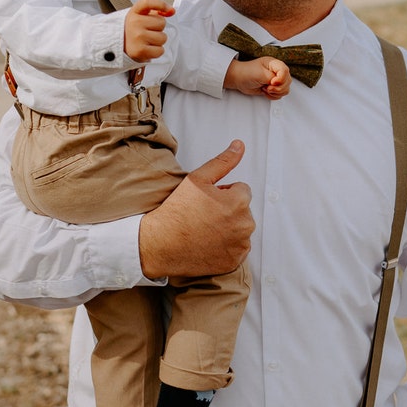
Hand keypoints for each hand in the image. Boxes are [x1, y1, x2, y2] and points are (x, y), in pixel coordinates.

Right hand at [125, 0, 173, 61]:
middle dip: (158, 28)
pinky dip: (156, 51)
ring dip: (158, 41)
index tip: (170, 10)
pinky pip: (160, 50)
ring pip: (163, 38)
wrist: (120, 46)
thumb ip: (157, 10)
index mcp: (134, 12)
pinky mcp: (140, 51)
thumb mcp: (141, 16)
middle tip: (147, 31)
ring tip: (147, 40)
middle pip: (162, 22)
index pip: (148, 2)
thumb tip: (172, 11)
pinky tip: (147, 48)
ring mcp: (137, 36)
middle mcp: (134, 22)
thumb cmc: (135, 29)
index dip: (161, 4)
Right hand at [139, 141, 253, 278]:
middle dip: (228, 210)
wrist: (160, 244)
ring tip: (204, 230)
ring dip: (229, 228)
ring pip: (240, 229)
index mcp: (240, 201)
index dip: (223, 193)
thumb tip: (239, 145)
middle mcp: (246, 224)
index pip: (241, 190)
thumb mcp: (197, 179)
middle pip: (243, 210)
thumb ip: (223, 161)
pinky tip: (208, 244)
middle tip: (203, 216)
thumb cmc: (177, 211)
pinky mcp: (235, 261)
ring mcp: (241, 245)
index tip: (206, 202)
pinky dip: (227, 247)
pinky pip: (237, 249)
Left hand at [224, 56, 290, 98]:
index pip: (285, 71)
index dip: (280, 79)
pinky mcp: (274, 88)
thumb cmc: (247, 72)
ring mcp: (276, 80)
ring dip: (275, 92)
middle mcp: (277, 71)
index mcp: (274, 64)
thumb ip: (271, 78)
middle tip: (267, 87)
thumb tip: (278, 83)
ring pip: (286, 89)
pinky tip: (265, 92)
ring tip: (265, 89)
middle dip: (278, 88)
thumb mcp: (260, 74)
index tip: (272, 82)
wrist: (239, 79)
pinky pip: (280, 94)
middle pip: (288, 81)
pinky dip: (273, 96)